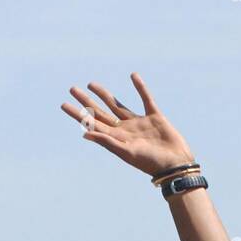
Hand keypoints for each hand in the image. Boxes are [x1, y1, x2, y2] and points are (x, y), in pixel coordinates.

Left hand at [61, 71, 194, 178]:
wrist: (175, 164)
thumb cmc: (151, 162)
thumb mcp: (127, 152)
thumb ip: (107, 141)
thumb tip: (85, 134)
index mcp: (116, 139)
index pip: (93, 123)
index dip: (78, 114)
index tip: (64, 104)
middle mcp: (125, 130)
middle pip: (101, 112)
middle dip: (86, 101)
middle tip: (72, 89)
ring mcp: (139, 123)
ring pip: (117, 105)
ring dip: (104, 95)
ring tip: (91, 83)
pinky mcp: (154, 117)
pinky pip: (145, 99)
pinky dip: (140, 88)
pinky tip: (133, 76)